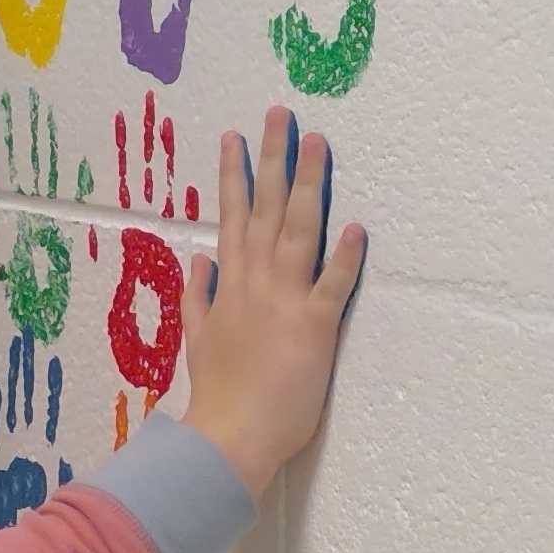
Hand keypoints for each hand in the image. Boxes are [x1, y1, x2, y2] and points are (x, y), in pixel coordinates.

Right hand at [177, 106, 364, 496]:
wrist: (228, 438)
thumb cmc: (218, 395)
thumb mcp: (197, 339)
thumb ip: (198, 296)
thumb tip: (200, 258)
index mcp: (230, 284)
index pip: (231, 217)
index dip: (234, 174)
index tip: (235, 136)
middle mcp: (254, 282)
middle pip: (265, 208)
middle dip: (274, 159)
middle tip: (282, 114)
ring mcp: (283, 301)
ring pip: (297, 231)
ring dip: (308, 185)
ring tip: (318, 143)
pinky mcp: (313, 327)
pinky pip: (332, 284)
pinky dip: (344, 256)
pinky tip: (356, 225)